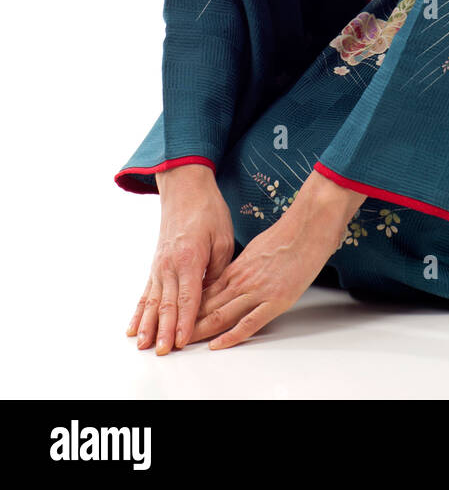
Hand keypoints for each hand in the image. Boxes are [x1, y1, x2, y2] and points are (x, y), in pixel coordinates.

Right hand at [127, 164, 234, 354]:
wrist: (185, 188)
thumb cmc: (208, 211)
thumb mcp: (223, 238)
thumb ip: (218, 270)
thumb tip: (213, 295)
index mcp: (190, 257)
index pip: (189, 297)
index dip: (186, 321)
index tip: (183, 340)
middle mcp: (170, 264)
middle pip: (167, 304)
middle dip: (165, 330)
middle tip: (163, 351)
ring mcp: (159, 266)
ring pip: (153, 301)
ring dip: (148, 325)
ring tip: (143, 346)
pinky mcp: (155, 266)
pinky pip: (146, 293)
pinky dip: (139, 311)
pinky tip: (133, 327)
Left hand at [188, 170, 365, 349]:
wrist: (308, 229)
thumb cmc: (287, 235)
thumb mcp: (257, 249)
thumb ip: (243, 266)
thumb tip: (235, 277)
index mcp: (237, 268)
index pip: (206, 293)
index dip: (189, 307)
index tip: (177, 318)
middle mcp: (242, 281)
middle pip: (208, 306)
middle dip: (188, 323)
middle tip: (171, 337)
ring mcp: (257, 292)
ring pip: (221, 316)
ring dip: (201, 331)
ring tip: (184, 344)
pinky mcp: (274, 301)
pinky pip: (248, 323)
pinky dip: (231, 336)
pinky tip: (217, 345)